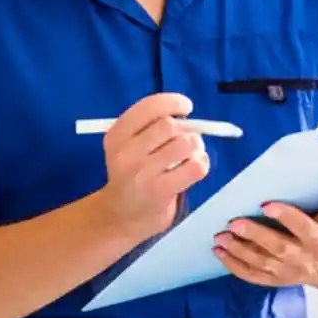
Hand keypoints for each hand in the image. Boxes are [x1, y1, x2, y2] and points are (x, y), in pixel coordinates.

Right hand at [97, 93, 210, 241]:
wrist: (120, 215)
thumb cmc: (131, 175)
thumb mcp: (128, 146)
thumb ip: (151, 127)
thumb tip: (188, 117)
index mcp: (116, 135)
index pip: (148, 107)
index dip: (172, 102)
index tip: (185, 106)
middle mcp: (126, 153)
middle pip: (169, 125)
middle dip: (185, 129)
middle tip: (187, 139)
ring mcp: (142, 173)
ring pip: (185, 144)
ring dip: (195, 146)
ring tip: (190, 155)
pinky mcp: (160, 191)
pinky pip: (195, 167)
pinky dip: (201, 163)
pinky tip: (194, 168)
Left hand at [213, 180, 317, 289]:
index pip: (303, 229)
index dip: (286, 217)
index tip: (266, 204)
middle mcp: (303, 260)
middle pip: (277, 248)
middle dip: (255, 235)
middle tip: (234, 222)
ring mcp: (287, 273)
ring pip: (261, 263)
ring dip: (238, 251)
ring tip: (220, 236)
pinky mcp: (275, 279)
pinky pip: (253, 276)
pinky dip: (234, 266)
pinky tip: (219, 252)